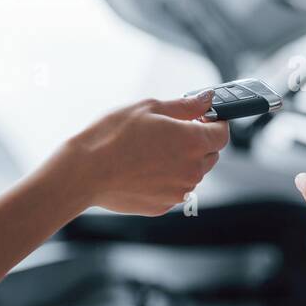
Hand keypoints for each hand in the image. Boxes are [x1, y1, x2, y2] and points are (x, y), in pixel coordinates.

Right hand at [63, 92, 228, 215]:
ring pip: (192, 173)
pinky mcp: (164, 206)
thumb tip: (207, 99)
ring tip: (150, 151)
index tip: (203, 118)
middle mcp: (192, 170)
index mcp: (193, 142)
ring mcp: (179, 192)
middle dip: (198, 141)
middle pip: (210, 154)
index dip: (215, 122)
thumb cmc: (111, 137)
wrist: (83, 173)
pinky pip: (174, 188)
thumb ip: (185, 106)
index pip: (222, 133)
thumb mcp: (149, 108)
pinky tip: (142, 168)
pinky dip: (166, 178)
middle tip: (170, 132)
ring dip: (181, 161)